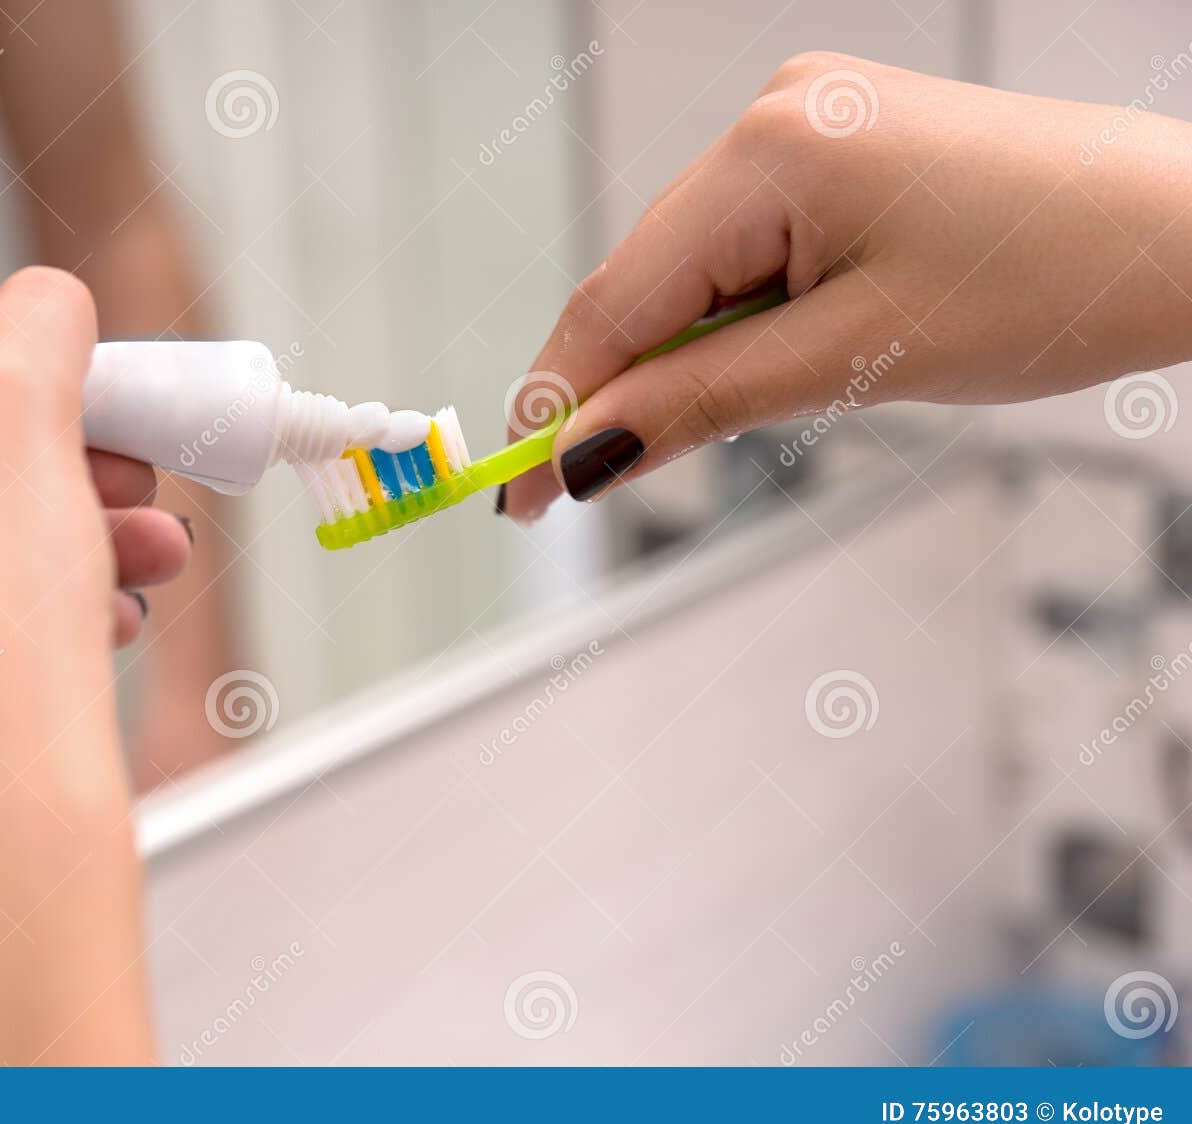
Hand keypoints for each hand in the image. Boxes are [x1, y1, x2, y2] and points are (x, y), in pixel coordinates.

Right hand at [502, 53, 1191, 518]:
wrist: (1184, 237)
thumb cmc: (1053, 280)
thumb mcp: (853, 362)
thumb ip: (698, 405)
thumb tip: (585, 456)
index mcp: (772, 150)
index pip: (617, 299)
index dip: (557, 406)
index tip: (517, 491)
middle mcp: (776, 114)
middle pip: (645, 279)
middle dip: (618, 386)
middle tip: (576, 488)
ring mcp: (809, 121)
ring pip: (694, 268)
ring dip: (687, 355)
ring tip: (737, 416)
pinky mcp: (841, 146)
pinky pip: (747, 245)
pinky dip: (739, 316)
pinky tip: (774, 357)